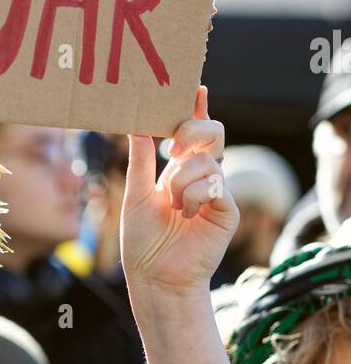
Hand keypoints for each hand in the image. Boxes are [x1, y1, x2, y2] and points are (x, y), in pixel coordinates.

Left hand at [121, 85, 237, 297]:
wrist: (154, 277)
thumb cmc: (143, 241)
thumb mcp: (136, 193)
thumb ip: (139, 160)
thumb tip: (135, 125)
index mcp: (180, 171)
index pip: (193, 132)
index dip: (197, 109)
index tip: (194, 87)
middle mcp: (202, 177)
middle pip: (213, 133)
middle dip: (194, 129)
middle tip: (172, 147)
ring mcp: (217, 193)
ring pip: (208, 161)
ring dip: (181, 181)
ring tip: (172, 207)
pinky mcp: (227, 210)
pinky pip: (215, 185)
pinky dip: (194, 195)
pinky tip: (186, 214)